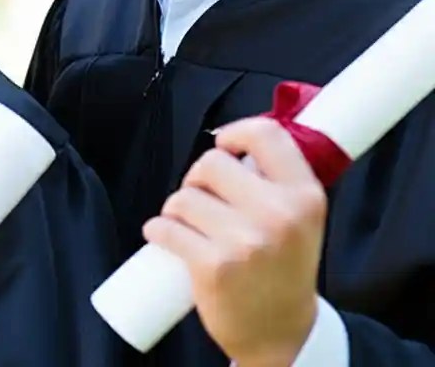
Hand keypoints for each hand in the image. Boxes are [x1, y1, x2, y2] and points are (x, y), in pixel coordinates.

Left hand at [144, 118, 326, 366]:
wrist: (282, 332)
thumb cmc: (283, 269)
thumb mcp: (301, 219)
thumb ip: (276, 180)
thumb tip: (236, 141)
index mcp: (305, 196)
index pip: (267, 134)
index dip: (236, 132)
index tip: (224, 146)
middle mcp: (279, 215)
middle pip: (210, 163)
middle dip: (197, 180)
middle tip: (205, 203)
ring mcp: (246, 242)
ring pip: (182, 197)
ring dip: (177, 210)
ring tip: (193, 229)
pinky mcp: (213, 266)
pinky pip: (165, 228)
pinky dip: (159, 232)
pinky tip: (168, 238)